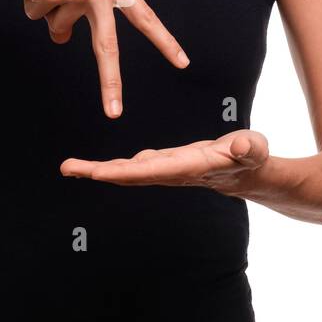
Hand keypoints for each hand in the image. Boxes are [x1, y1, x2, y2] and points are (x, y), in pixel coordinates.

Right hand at [0, 0, 189, 117]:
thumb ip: (78, 8)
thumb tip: (59, 40)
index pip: (146, 17)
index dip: (165, 42)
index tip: (183, 63)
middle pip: (107, 46)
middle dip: (110, 83)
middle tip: (113, 112)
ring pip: (56, 25)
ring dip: (45, 6)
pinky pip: (34, 11)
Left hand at [60, 128, 269, 190]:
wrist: (252, 173)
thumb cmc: (253, 159)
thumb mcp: (254, 150)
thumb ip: (249, 148)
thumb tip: (242, 146)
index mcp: (185, 168)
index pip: (147, 170)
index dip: (121, 171)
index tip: (97, 172)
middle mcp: (170, 172)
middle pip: (128, 175)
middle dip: (97, 171)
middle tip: (67, 168)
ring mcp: (167, 169)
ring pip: (128, 171)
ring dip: (100, 170)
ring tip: (72, 168)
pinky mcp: (168, 163)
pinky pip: (136, 166)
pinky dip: (116, 166)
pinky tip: (100, 167)